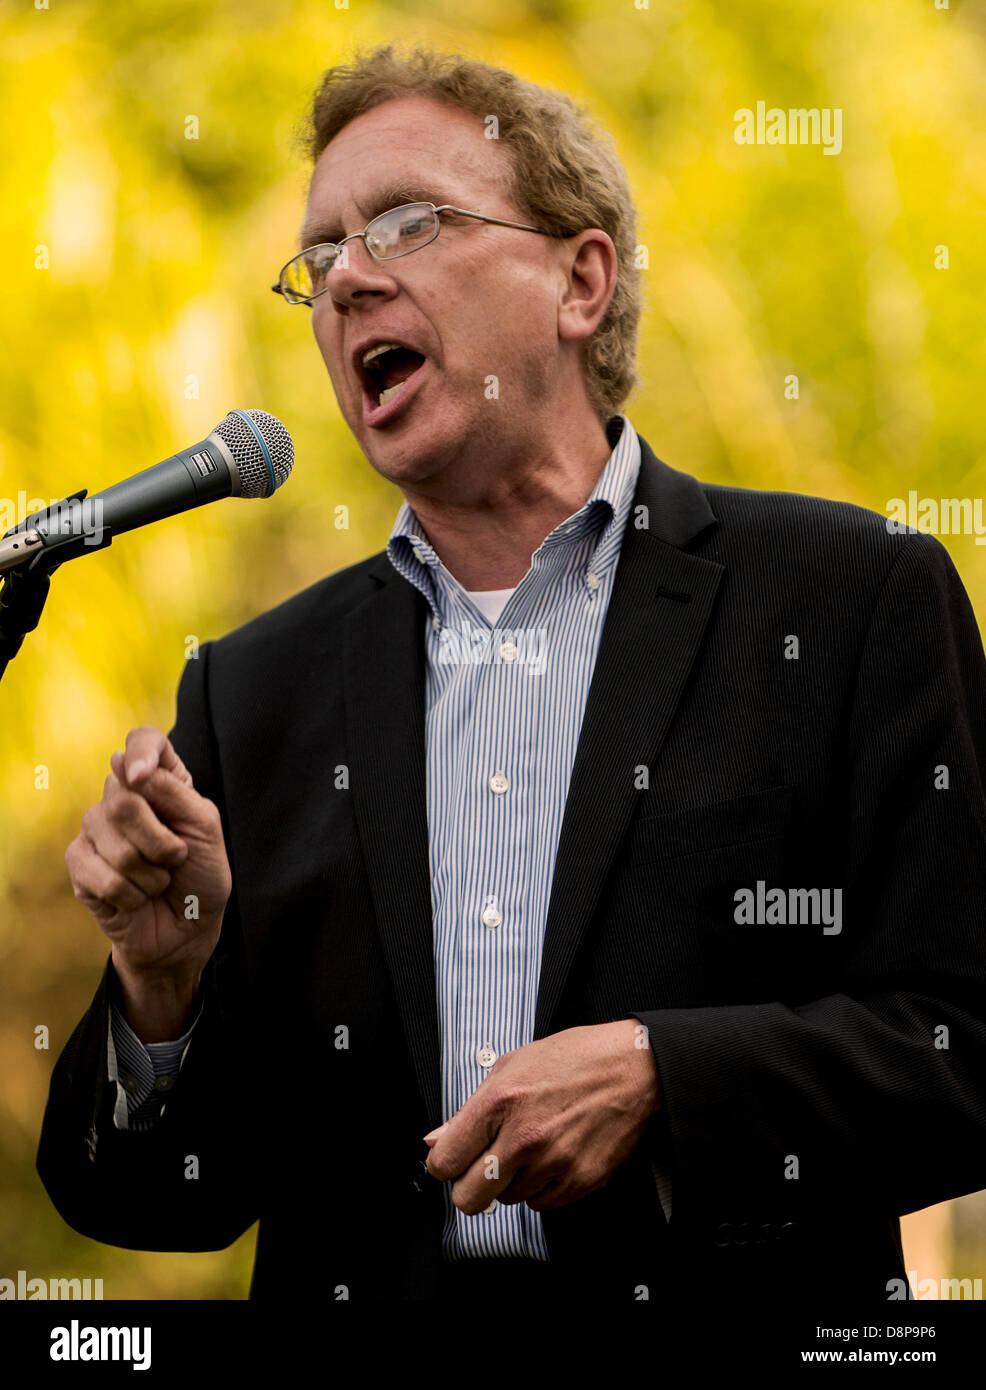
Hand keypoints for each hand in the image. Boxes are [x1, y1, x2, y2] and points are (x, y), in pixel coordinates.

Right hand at [64, 725, 230, 998]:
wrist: (187, 928)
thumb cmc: (200, 875)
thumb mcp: (204, 828)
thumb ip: (172, 792)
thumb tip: (124, 763)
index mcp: (159, 781)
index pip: (144, 741)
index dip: (140, 752)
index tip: (141, 775)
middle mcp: (122, 798)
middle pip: (124, 800)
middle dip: (162, 842)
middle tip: (175, 858)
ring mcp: (96, 829)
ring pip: (117, 844)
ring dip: (151, 874)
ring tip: (157, 880)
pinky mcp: (79, 864)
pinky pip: (103, 876)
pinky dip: (131, 894)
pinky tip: (135, 897)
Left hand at [423, 1019, 660, 1213]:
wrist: (633, 1068)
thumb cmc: (575, 1059)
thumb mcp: (513, 1066)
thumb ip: (469, 1110)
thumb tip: (435, 1140)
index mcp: (500, 1101)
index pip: (444, 1162)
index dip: (444, 1163)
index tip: (453, 1159)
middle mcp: (524, 1137)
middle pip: (468, 1198)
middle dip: (469, 1187)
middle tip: (484, 1167)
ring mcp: (554, 1163)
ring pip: (507, 1201)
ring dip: (512, 1181)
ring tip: (533, 1148)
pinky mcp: (581, 1181)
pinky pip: (541, 1205)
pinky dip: (542, 1188)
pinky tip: (553, 1157)